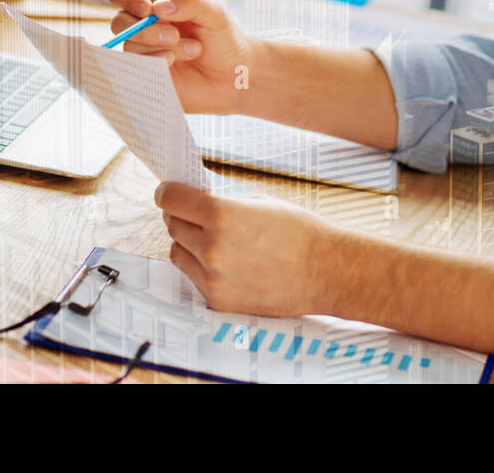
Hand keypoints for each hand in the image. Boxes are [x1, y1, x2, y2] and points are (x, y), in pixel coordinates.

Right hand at [107, 0, 254, 114]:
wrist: (236, 76)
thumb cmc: (225, 39)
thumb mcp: (214, 13)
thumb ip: (189, 1)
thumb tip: (157, 8)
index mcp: (158, 2)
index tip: (147, 9)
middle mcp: (145, 25)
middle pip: (120, 22)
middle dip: (145, 29)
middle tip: (174, 35)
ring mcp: (144, 51)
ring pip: (130, 46)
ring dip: (161, 47)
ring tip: (194, 50)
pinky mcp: (147, 74)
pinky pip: (136, 69)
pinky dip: (155, 63)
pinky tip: (175, 63)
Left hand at [155, 182, 340, 317]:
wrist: (325, 271)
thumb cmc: (300, 233)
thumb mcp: (259, 202)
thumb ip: (222, 201)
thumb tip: (194, 199)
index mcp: (222, 215)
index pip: (171, 199)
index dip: (168, 193)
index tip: (168, 192)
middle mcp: (212, 247)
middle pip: (172, 225)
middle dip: (181, 216)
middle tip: (196, 215)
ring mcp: (213, 278)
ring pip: (178, 252)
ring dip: (189, 243)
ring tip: (214, 240)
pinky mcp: (218, 300)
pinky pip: (194, 278)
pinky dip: (203, 268)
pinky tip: (228, 262)